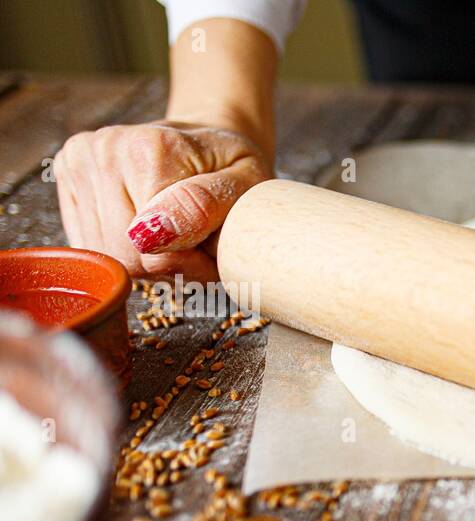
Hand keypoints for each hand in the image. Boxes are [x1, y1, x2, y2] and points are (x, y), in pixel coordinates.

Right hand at [53, 121, 269, 280]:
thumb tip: (151, 235)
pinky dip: (119, 248)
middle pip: (125, 254)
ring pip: (104, 253)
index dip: (190, 263)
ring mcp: (79, 161)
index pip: (156, 250)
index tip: (212, 246)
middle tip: (195, 242)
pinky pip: (89, 242)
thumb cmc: (232, 166)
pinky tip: (144, 228)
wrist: (205, 141)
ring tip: (172, 232)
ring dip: (143, 258)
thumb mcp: (246, 184)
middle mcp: (105, 150)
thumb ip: (205, 207)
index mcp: (150, 149)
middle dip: (166, 263)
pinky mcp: (66, 174)